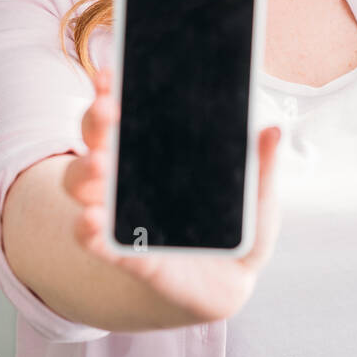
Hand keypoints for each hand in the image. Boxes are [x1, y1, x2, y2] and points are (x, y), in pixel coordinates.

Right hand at [63, 66, 282, 325]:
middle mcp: (128, 177)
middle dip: (95, 121)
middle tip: (106, 111)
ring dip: (84, 172)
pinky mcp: (126, 254)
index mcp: (155, 152)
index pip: (126, 114)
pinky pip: (97, 240)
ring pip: (81, 184)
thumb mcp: (256, 196)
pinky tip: (91, 220)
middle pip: (97, 139)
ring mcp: (121, 214)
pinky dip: (88, 231)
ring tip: (98, 167)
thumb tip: (274, 130)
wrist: (231, 282)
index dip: (113, 92)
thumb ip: (262, 167)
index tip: (111, 74)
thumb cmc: (236, 229)